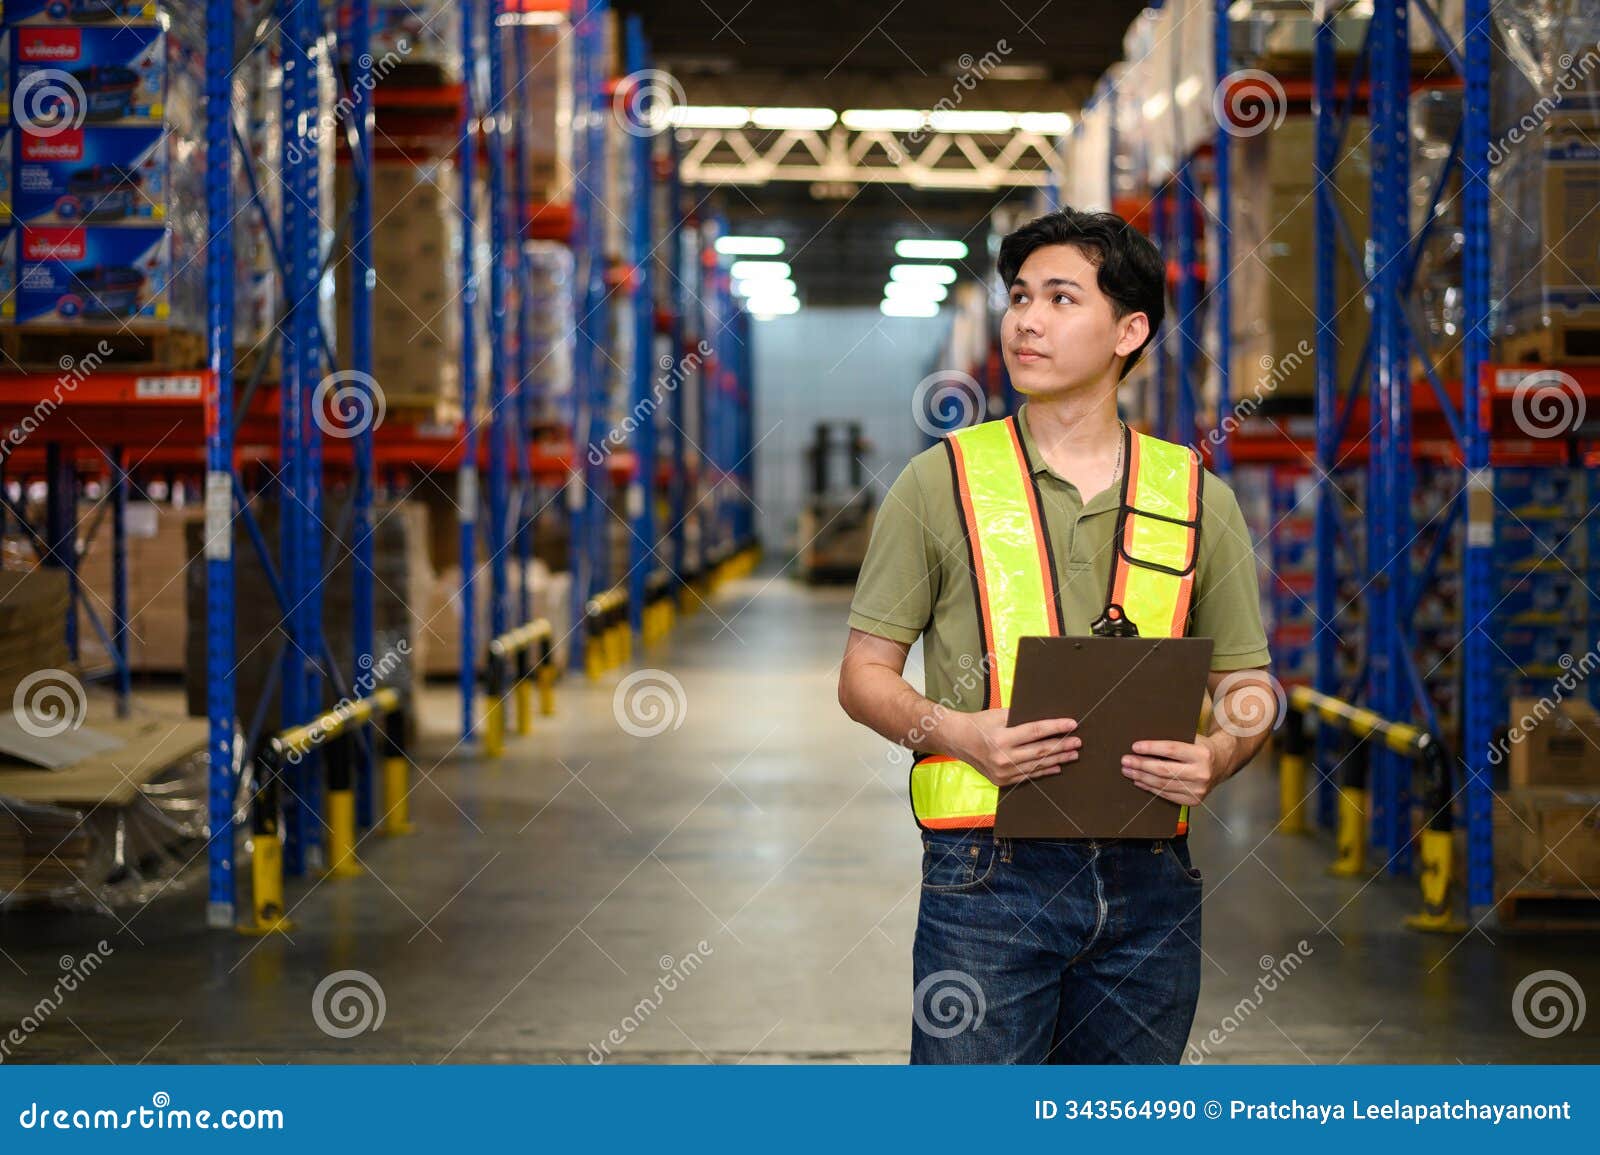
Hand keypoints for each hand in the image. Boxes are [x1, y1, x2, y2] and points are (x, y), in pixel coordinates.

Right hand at [947, 709, 1079, 787]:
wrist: (958, 740)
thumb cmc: (979, 724)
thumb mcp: (998, 715)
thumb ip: (1021, 718)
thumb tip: (1047, 720)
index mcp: (1002, 738)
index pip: (1036, 732)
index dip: (1055, 727)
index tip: (1072, 724)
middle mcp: (1002, 757)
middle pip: (1040, 751)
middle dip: (1061, 746)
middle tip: (1078, 741)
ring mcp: (1002, 772)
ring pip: (1037, 765)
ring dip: (1057, 759)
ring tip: (1073, 754)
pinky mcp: (1002, 780)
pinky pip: (1028, 775)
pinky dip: (1043, 771)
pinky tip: (1057, 767)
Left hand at [1120, 734, 1223, 805]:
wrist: (1222, 764)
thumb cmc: (1201, 748)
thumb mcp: (1192, 738)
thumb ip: (1173, 740)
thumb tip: (1143, 743)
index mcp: (1202, 754)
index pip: (1171, 750)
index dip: (1151, 748)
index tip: (1135, 747)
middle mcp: (1202, 773)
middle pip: (1164, 770)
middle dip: (1141, 765)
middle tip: (1125, 761)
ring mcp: (1198, 790)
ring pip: (1162, 784)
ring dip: (1141, 778)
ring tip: (1128, 771)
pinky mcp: (1193, 800)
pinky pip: (1167, 795)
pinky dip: (1150, 788)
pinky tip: (1140, 782)